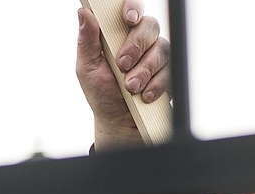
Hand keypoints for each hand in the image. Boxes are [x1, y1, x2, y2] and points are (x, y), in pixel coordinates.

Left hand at [75, 1, 170, 149]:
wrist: (119, 122)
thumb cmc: (102, 93)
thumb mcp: (87, 68)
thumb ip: (86, 40)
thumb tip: (84, 13)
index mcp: (119, 33)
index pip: (130, 9)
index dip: (133, 7)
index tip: (129, 19)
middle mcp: (140, 40)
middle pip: (149, 25)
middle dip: (136, 46)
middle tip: (123, 65)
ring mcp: (156, 55)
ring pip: (161, 48)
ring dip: (144, 70)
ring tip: (131, 87)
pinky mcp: (168, 72)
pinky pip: (170, 70)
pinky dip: (156, 84)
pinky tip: (145, 95)